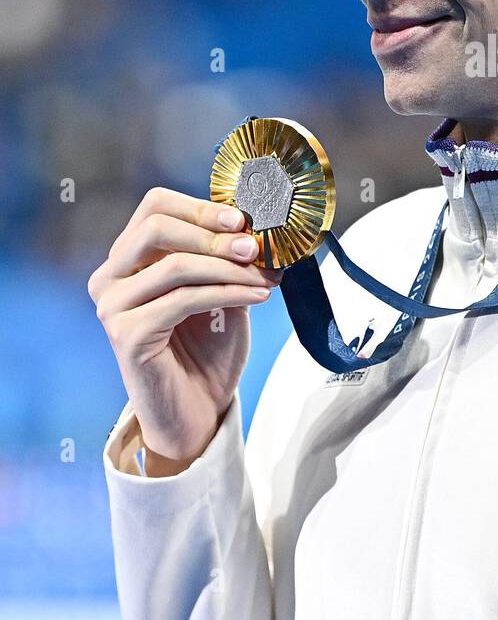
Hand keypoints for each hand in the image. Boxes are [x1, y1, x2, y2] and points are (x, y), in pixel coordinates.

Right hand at [89, 187, 280, 468]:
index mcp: (128, 257)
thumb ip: (227, 257)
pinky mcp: (127, 335)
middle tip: (255, 247)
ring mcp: (113, 306)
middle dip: (213, 234)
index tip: (242, 219)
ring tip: (266, 277)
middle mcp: (110, 277)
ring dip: (229, 268)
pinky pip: (184, 299)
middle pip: (157, 227)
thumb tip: (256, 225)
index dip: (200, 207)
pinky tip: (258, 297)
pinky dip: (228, 292)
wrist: (197, 412)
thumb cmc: (207, 349)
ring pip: (175, 264)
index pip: (155, 206)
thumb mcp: (222, 290)